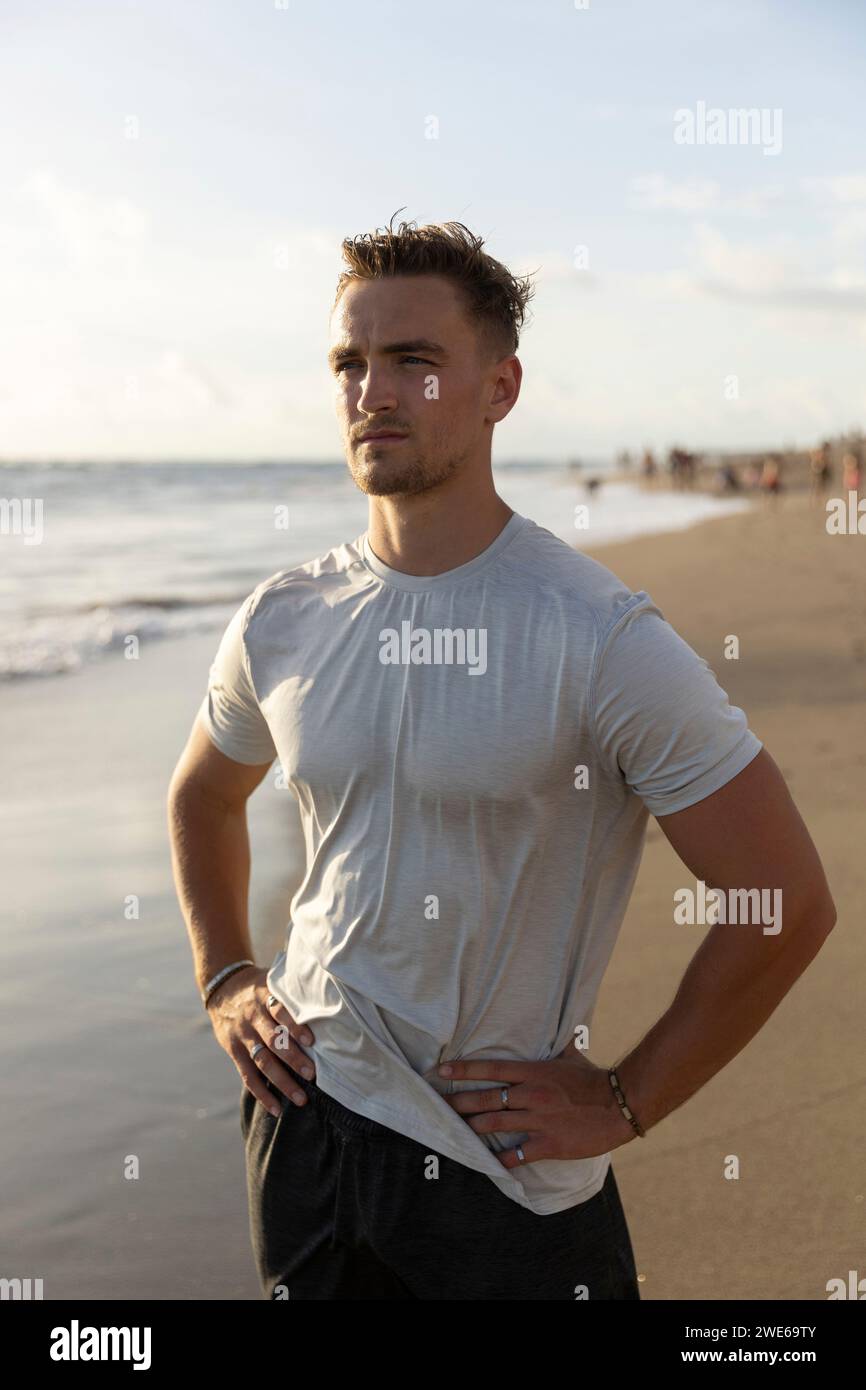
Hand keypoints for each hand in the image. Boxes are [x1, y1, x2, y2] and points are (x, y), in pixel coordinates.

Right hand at [206, 965, 316, 1116]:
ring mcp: (243, 1036)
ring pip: (262, 1062)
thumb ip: (291, 993)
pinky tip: (276, 1108)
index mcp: (265, 997)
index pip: (280, 1011)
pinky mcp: (234, 1051)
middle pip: (273, 1040)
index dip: (295, 1026)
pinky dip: (262, 1093)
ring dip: (282, 1082)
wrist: (222, 988)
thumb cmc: (258, 988)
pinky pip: (248, 1076)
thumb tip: (328, 1001)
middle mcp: (253, 1017)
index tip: (312, 1041)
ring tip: (300, 1098)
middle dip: (293, 1059)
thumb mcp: (272, 981)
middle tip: (313, 1074)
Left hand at [437, 1044, 637, 1167]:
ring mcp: (539, 1121)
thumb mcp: (571, 1055)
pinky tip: (488, 1162)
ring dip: (474, 1128)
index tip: (443, 1071)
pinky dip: (502, 1159)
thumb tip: (556, 1026)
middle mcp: (532, 1095)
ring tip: (457, 1130)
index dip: (465, 1070)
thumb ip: (557, 1044)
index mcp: (534, 1072)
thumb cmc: (594, 1080)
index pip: (491, 1069)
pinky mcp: (550, 1144)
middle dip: (460, 1102)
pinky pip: (519, 1154)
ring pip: (496, 1125)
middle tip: (440, 1106)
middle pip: (487, 1099)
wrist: (620, 1106)